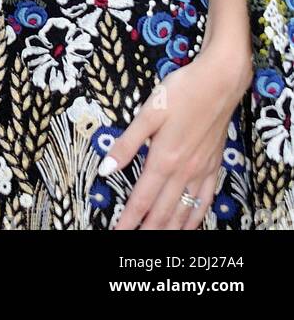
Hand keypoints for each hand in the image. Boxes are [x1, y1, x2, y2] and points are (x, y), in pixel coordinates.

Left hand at [102, 43, 252, 229]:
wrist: (219, 82)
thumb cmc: (181, 92)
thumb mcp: (147, 113)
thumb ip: (127, 144)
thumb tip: (105, 169)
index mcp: (163, 159)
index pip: (141, 199)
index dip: (128, 219)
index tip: (117, 233)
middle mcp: (182, 172)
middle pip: (162, 212)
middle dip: (146, 231)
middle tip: (132, 243)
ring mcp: (200, 171)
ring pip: (184, 212)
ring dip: (169, 230)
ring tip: (157, 242)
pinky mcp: (213, 166)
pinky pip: (204, 201)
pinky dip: (195, 218)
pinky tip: (190, 225)